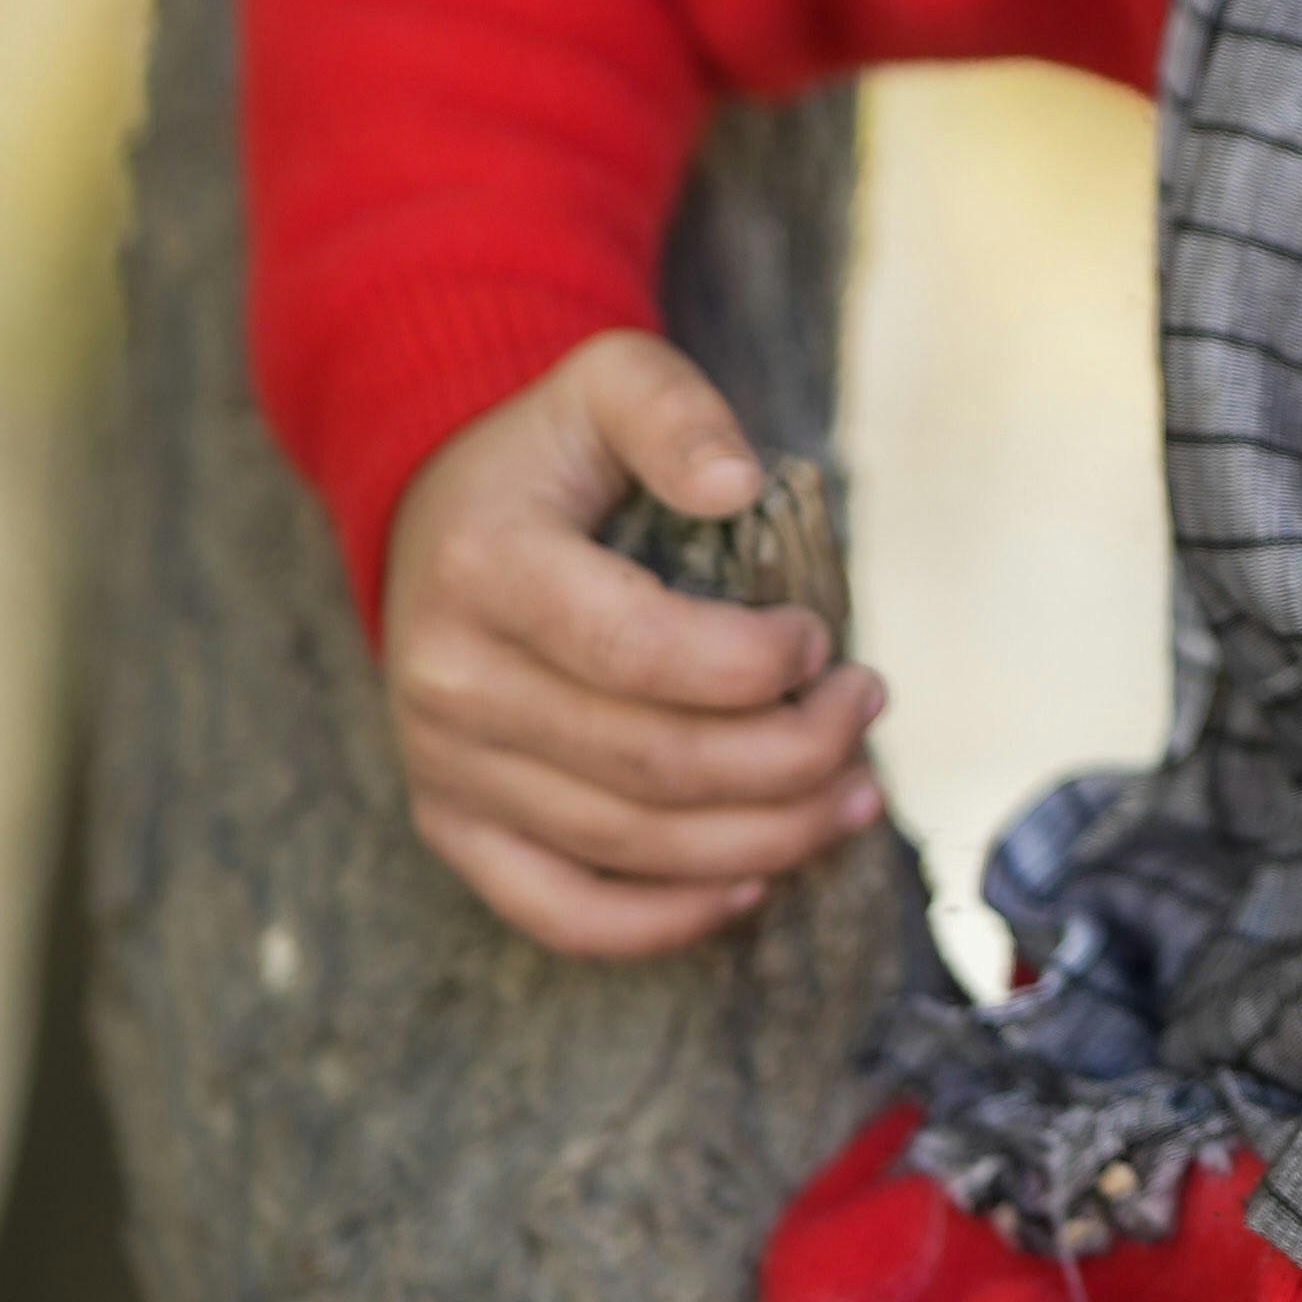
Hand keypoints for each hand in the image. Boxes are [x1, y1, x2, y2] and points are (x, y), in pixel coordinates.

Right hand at [382, 331, 887, 959]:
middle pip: (652, 764)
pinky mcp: (453, 826)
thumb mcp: (607, 382)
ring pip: (628, 845)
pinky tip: (751, 882)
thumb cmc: (550, 457)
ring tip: (853, 796)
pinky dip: (665, 920)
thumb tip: (738, 483)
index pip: (638, 650)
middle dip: (792, 754)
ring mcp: (444, 767)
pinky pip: (562, 911)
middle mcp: (448, 681)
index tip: (821, 638)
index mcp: (483, 568)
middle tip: (865, 711)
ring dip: (764, 836)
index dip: (753, 665)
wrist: (436, 520)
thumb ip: (674, 410)